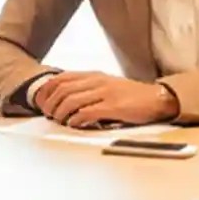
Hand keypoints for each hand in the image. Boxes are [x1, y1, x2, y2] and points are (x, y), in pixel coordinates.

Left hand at [34, 71, 177, 127]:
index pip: (61, 78)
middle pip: (63, 89)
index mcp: (94, 75)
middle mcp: (98, 81)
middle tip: (49, 115)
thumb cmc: (131, 96)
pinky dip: (76, 119)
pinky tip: (75, 124)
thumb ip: (88, 89)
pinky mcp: (113, 107)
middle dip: (51, 104)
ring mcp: (105, 93)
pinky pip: (87, 112)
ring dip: (61, 113)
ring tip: (60, 121)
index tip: (42, 102)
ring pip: (71, 100)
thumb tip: (65, 99)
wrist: (156, 99)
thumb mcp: (107, 85)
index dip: (47, 91)